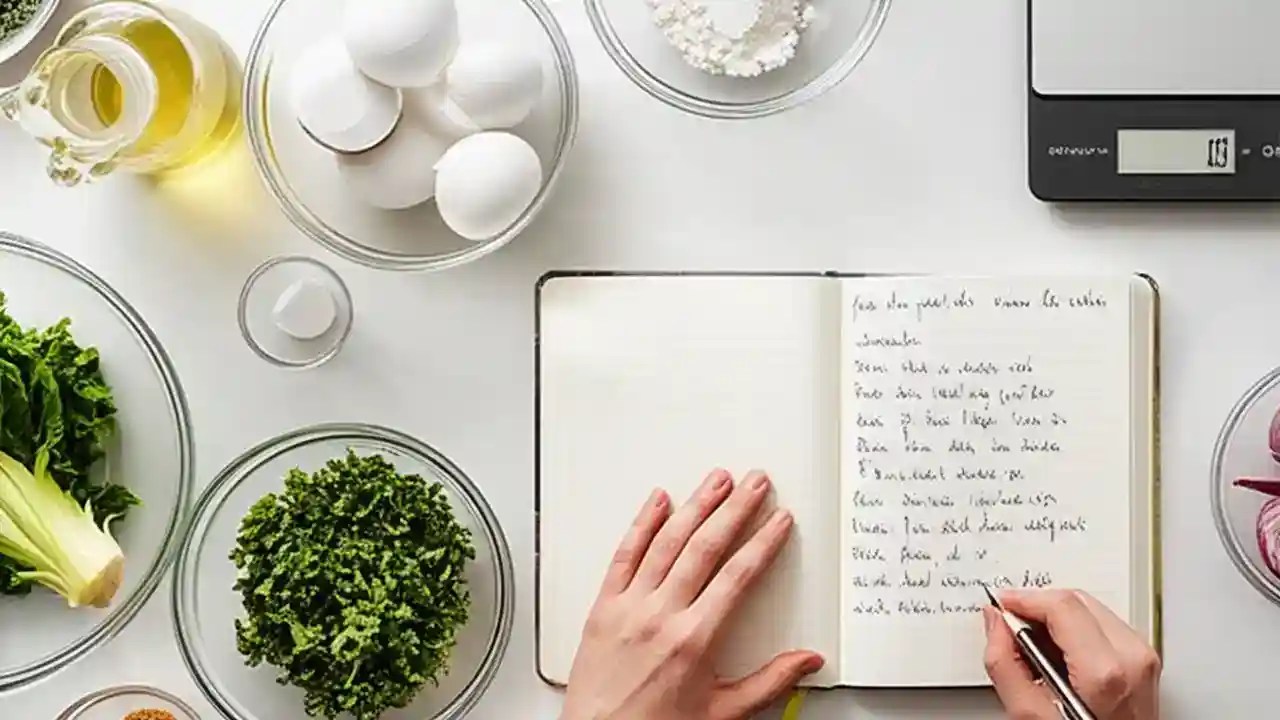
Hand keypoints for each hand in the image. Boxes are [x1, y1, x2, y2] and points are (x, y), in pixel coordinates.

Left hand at [560, 469, 823, 719]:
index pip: (738, 576)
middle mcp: (661, 616)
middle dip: (735, 509)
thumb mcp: (722, 713)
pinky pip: (624, 555)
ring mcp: (629, 606)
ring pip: (667, 542)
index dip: (763, 542)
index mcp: (695, 640)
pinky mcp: (603, 606)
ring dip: (696, 505)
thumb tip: (807, 662)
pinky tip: (658, 501)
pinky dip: (642, 524)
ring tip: (717, 479)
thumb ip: (769, 683)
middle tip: (756, 483)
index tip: (778, 520)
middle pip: (705, 548)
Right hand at [982, 589, 1160, 719]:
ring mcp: (1143, 658)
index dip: (1024, 599)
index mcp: (1104, 671)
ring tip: (1038, 649)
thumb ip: (1004, 664)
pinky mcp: (1145, 659)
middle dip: (1040, 608)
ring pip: (1090, 609)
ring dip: (1058, 619)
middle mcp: (1131, 657)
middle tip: (1014, 629)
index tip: (1003, 605)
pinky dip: (1077, 630)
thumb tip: (995, 623)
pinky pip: (1105, 625)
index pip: (1060, 605)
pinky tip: (1063, 655)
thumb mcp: (1030, 716)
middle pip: (1077, 601)